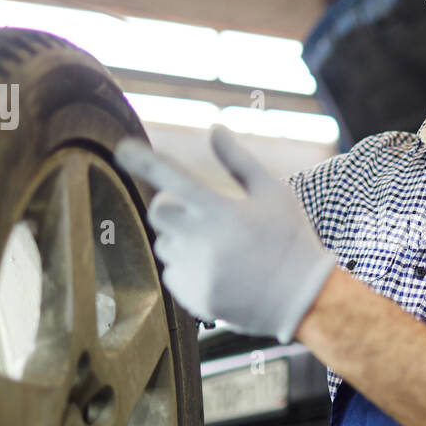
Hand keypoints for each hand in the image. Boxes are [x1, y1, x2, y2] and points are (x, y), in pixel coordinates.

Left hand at [115, 125, 335, 343]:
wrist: (303, 298)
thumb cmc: (290, 238)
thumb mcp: (273, 193)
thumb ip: (238, 161)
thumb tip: (215, 128)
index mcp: (222, 211)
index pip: (173, 179)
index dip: (145, 161)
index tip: (122, 148)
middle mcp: (203, 242)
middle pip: (159, 213)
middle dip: (170, 207)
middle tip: (197, 211)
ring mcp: (197, 272)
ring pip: (166, 245)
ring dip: (182, 240)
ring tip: (220, 248)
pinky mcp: (193, 297)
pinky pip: (173, 274)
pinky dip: (188, 269)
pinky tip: (219, 271)